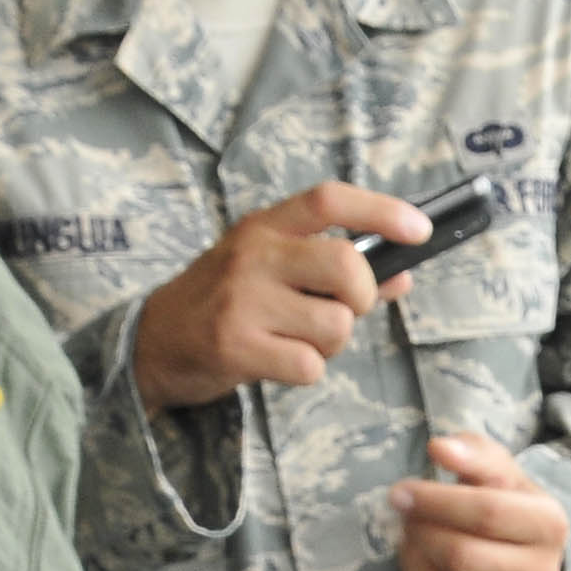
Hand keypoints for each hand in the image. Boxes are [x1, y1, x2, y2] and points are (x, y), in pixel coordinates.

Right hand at [132, 183, 423, 409]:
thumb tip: (403, 274)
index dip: (382, 210)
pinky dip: (305, 370)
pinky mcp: (234, 345)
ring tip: (297, 339)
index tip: (420, 229)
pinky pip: (310, 365)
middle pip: (346, 267)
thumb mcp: (271, 269)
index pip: (329, 200)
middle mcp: (252, 255)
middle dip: (362, 297)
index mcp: (264, 227)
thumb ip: (334, 269)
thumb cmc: (224, 301)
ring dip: (331, 343)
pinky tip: (277, 361)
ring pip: (335, 325)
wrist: (151, 341)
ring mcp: (241, 300)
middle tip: (343, 310)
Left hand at [391, 430, 565, 570]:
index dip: (433, 500)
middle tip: (406, 520)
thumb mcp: (497, 471)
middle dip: (419, 533)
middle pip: (459, 555)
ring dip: (411, 564)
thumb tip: (440, 448)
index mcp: (550, 525)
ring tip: (411, 545)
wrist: (525, 556)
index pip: (485, 512)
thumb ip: (471, 453)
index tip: (400, 492)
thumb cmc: (504, 505)